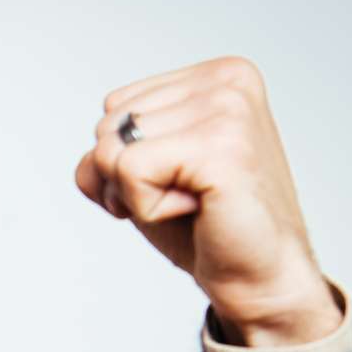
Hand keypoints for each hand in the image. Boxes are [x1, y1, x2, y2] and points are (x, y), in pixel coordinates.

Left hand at [74, 55, 341, 344]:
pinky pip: (128, 170)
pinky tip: (196, 209)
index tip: (176, 180)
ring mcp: (228, 108)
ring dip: (139, 194)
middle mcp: (226, 80)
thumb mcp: (143, 177)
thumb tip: (93, 159)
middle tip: (183, 198)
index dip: (125, 159)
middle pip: (108, 124)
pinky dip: (147, 207)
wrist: (258, 276)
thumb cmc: (204, 227)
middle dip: (126, 178)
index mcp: (215, 75)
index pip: (114, 106)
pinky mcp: (222, 145)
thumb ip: (107, 151)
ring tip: (193, 202)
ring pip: (113, 149)